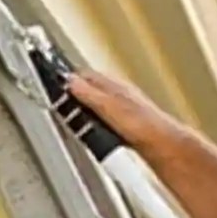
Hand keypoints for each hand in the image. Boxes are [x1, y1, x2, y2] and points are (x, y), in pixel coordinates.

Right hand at [65, 69, 182, 154]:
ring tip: (72, 114)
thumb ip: (88, 93)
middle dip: (75, 92)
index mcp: (113, 84)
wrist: (162, 143)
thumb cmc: (141, 123)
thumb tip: (70, 81)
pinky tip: (95, 130)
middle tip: (60, 98)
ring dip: (86, 107)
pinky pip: (106, 117)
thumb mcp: (108, 106)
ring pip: (99, 102)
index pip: (85, 74)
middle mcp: (119, 93)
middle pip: (91, 87)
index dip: (69, 77)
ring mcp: (124, 108)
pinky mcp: (127, 123)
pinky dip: (97, 121)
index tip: (54, 82)